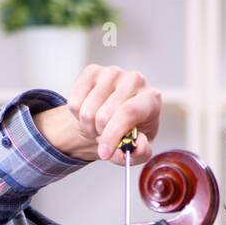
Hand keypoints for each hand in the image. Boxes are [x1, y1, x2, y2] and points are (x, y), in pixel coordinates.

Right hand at [34, 65, 161, 163]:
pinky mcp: (93, 71)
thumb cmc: (129, 132)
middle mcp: (134, 80)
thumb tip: (137, 147)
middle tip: (104, 138)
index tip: (104, 153)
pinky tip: (90, 114)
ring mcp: (112, 73)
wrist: (114, 117)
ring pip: (87, 111)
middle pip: (104, 115)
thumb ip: (141, 152)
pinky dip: (77, 116)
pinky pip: (74, 102)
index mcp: (150, 99)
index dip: (113, 135)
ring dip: (88, 127)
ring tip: (98, 128)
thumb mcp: (139, 148)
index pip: (128, 112)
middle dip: (100, 135)